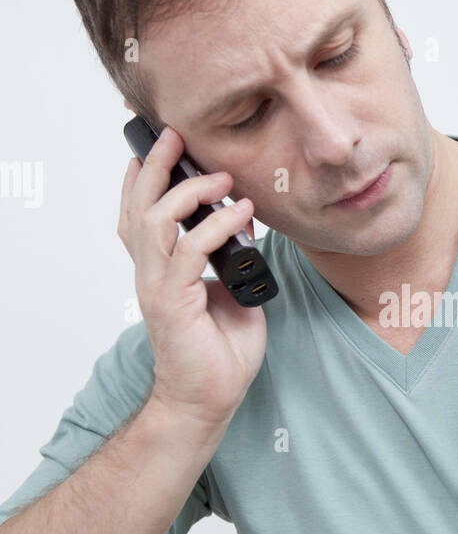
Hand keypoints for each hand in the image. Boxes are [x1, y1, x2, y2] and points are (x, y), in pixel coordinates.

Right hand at [118, 124, 266, 426]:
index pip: (138, 212)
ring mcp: (158, 287)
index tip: (157, 141)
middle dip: (156, 166)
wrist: (211, 398)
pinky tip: (242, 214)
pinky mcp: (174, 303)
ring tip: (221, 177)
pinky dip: (217, 227)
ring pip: (155, 222)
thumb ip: (232, 253)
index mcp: (158, 268)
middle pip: (139, 207)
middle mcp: (150, 273)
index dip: (142, 177)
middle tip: (175, 135)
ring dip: (189, 192)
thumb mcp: (232, 288)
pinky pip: (190, 252)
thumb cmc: (220, 349)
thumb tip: (243, 215)